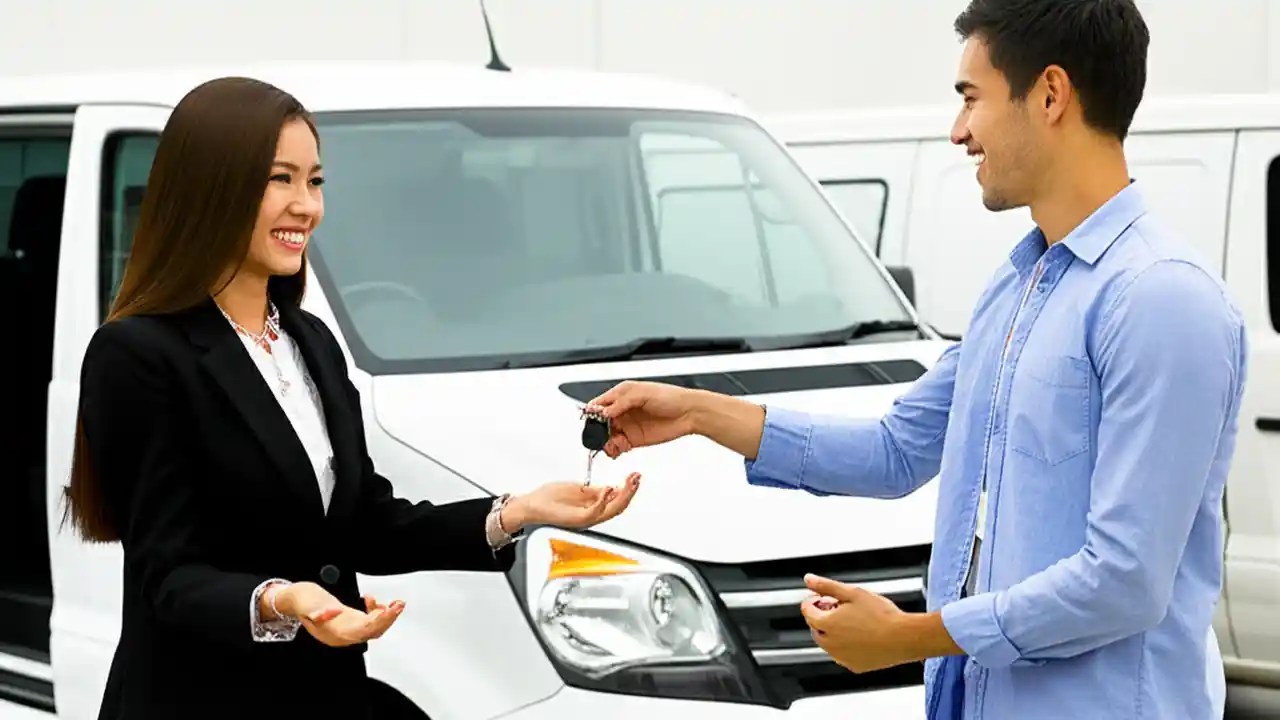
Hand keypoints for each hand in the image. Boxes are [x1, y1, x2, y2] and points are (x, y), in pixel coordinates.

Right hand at [276, 581, 404, 647]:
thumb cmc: (302, 600)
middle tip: (399, 605)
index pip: (360, 632)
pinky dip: (377, 612)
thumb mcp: (306, 602)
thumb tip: (332, 613)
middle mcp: (342, 635)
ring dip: (386, 617)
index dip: (377, 622)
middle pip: (370, 632)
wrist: (296, 600)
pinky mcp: (351, 622)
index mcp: (332, 633)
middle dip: (387, 619)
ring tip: (396, 603)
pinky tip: (373, 601)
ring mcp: (347, 630)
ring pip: (373, 628)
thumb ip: (317, 609)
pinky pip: (370, 622)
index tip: (389, 611)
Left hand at [503, 473, 640, 531]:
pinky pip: (594, 512)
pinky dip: (603, 501)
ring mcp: (584, 519)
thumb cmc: (548, 500)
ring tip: (629, 482)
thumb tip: (613, 487)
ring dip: (623, 496)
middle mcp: (591, 516)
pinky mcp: (576, 520)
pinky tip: (608, 489)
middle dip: (630, 491)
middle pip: (618, 507)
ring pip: (611, 511)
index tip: (635, 476)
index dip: (628, 489)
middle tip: (636, 478)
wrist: (530, 506)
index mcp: (592, 508)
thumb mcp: (578, 489)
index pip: (617, 501)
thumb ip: (596, 491)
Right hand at [585, 381, 698, 457]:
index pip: (599, 404)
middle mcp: (623, 410)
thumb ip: (621, 402)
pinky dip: (614, 450)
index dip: (593, 413)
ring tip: (611, 445)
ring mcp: (628, 425)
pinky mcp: (634, 439)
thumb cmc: (671, 397)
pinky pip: (618, 446)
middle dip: (597, 431)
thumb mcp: (643, 393)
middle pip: (600, 423)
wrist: (689, 413)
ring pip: (607, 436)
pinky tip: (617, 450)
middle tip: (600, 438)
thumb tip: (604, 411)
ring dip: (605, 442)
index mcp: (622, 395)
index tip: (592, 422)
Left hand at [799, 574, 915, 672]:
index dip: (813, 600)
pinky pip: (842, 654)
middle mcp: (830, 644)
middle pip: (816, 627)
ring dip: (832, 631)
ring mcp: (841, 657)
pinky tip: (861, 635)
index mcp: (827, 624)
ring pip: (827, 643)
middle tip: (840, 606)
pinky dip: (845, 645)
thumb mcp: (852, 592)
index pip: (807, 611)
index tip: (824, 596)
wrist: (904, 638)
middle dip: (822, 616)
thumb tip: (808, 578)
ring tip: (853, 620)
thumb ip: (827, 586)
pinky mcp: (854, 666)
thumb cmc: (881, 613)